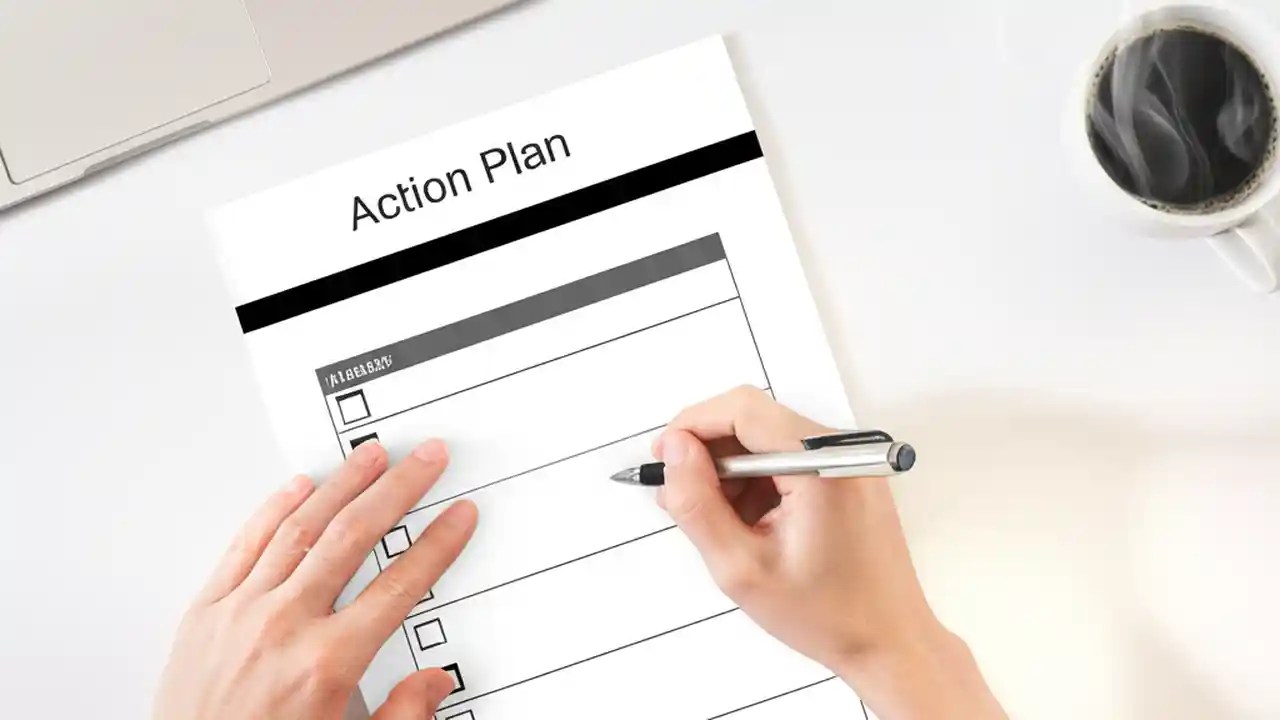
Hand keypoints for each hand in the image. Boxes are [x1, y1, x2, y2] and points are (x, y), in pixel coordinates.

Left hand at [154, 439, 477, 719]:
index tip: (457, 517)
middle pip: (354, 536)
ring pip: (300, 528)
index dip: (437, 545)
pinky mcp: (204, 613)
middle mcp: (285, 628)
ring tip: (370, 455)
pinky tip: (298, 487)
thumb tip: (431, 684)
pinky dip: (273, 509)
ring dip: (342, 484)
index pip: (400, 585)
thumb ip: (400, 717)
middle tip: (425, 459)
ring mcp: (240, 614)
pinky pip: (244, 545)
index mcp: (328, 664)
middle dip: (398, 489)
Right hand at [655, 387, 1004, 719]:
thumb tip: (674, 452)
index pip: (742, 410)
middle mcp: (841, 451)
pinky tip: (750, 526)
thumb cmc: (828, 616)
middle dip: (709, 453)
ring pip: (767, 439)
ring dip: (733, 472)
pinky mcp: (848, 475)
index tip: (664, 457)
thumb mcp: (741, 568)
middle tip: (682, 497)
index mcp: (821, 466)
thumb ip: (697, 504)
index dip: (692, 425)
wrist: (889, 643)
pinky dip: (759, 482)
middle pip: (754, 419)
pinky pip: (790, 459)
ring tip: (722, 526)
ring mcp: (849, 461)